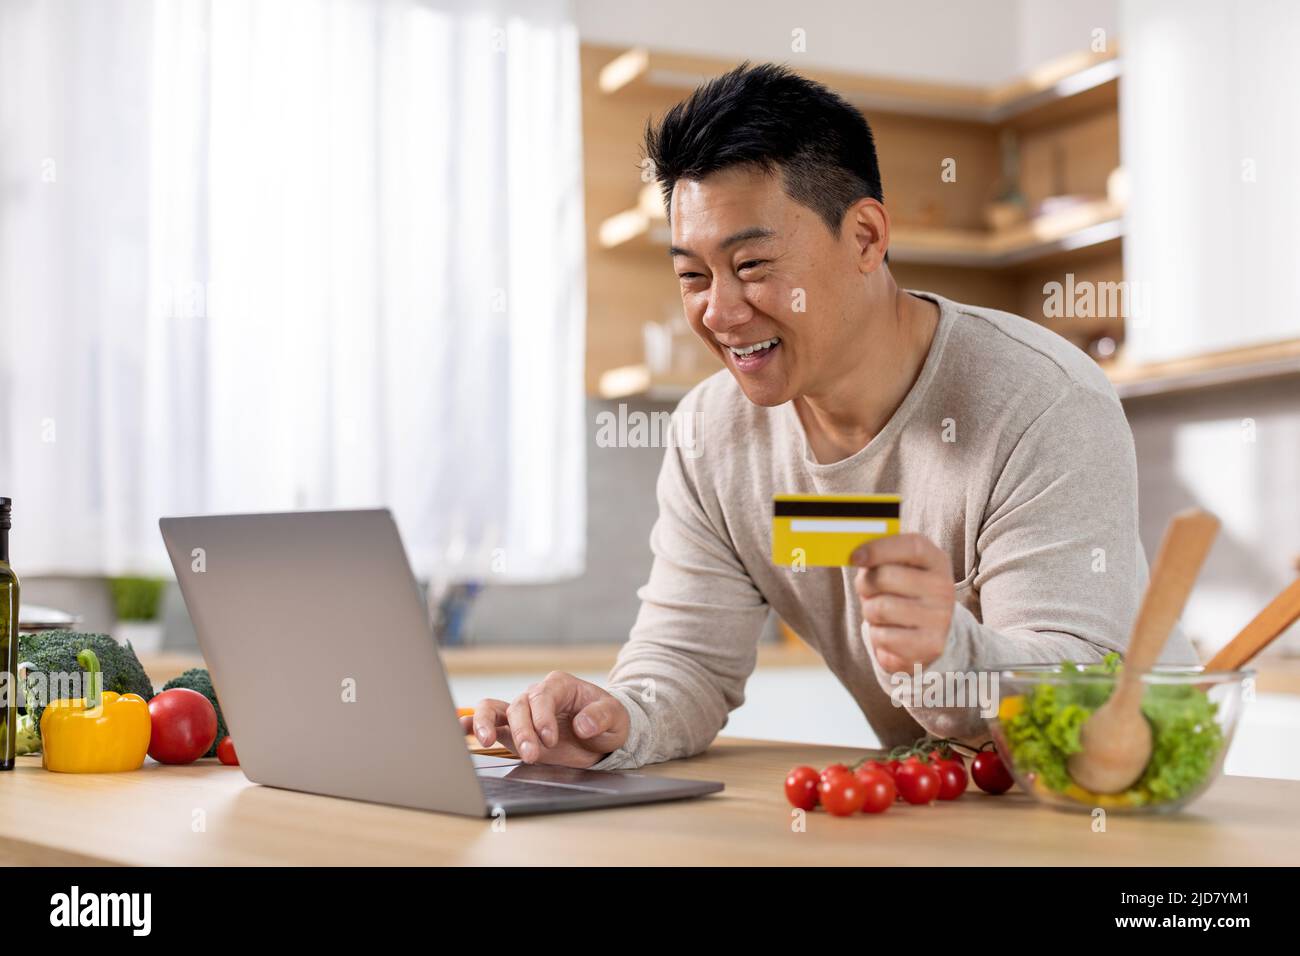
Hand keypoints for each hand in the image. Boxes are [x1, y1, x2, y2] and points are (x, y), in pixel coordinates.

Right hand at [458, 671, 629, 768]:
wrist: (603, 736)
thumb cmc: (608, 720)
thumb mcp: (616, 717)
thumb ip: (601, 717)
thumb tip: (582, 725)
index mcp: (560, 685)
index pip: (542, 696)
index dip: (542, 717)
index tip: (550, 739)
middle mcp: (536, 695)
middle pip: (518, 706)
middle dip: (523, 732)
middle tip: (533, 755)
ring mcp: (522, 713)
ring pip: (495, 709)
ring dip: (488, 725)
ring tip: (486, 740)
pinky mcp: (513, 730)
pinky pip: (488, 722)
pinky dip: (473, 724)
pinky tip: (461, 731)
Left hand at [852, 533, 955, 672]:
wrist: (926, 635)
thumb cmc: (902, 593)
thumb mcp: (897, 568)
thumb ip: (880, 556)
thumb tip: (856, 554)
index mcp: (936, 561)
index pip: (911, 547)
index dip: (879, 549)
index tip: (855, 556)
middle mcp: (943, 588)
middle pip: (884, 577)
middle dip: (864, 584)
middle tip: (867, 590)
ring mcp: (939, 618)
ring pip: (879, 609)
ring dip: (869, 612)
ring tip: (881, 613)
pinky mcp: (930, 646)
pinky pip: (882, 637)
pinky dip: (876, 636)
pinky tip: (890, 634)